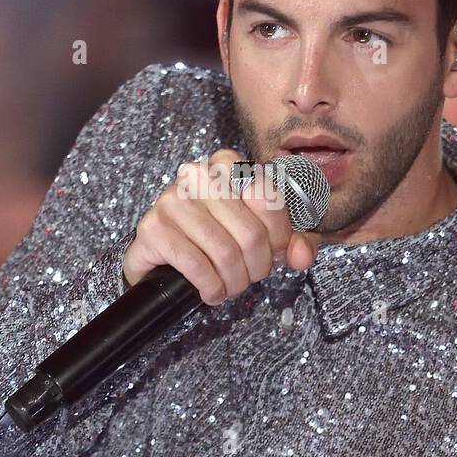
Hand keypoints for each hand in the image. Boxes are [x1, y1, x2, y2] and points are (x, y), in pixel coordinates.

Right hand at [121, 149, 318, 303]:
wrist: (164, 257)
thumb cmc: (216, 239)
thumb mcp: (262, 234)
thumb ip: (291, 241)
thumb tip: (303, 255)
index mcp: (227, 165)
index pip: (269, 199)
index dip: (279, 236)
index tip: (273, 252)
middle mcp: (197, 174)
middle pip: (249, 232)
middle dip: (257, 266)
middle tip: (250, 277)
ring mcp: (171, 199)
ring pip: (225, 252)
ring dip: (234, 282)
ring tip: (231, 286)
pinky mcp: (153, 228)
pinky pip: (196, 265)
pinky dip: (211, 287)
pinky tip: (211, 292)